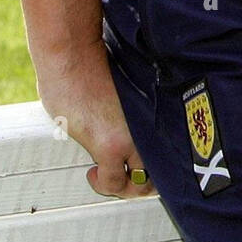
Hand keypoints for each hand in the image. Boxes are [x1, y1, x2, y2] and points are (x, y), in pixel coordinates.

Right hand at [35, 37, 155, 198]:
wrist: (73, 54)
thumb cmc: (90, 62)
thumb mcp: (119, 84)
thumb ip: (126, 104)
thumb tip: (120, 113)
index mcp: (152, 109)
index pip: (168, 146)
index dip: (158, 162)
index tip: (147, 167)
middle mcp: (148, 125)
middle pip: (160, 168)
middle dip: (146, 181)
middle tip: (129, 180)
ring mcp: (131, 136)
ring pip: (140, 180)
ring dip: (125, 186)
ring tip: (108, 177)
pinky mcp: (109, 145)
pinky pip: (113, 181)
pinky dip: (103, 184)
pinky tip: (93, 174)